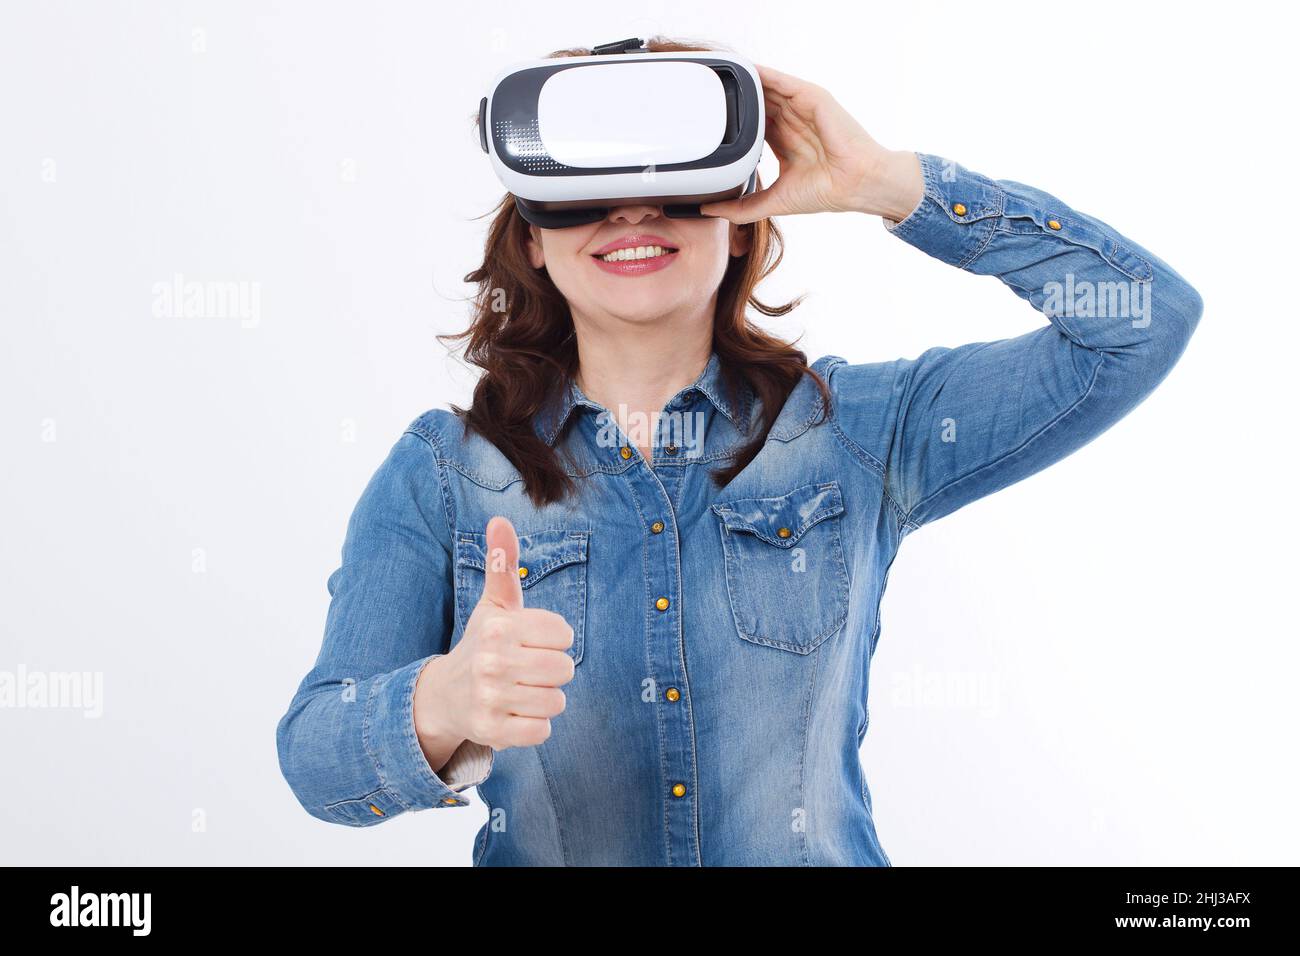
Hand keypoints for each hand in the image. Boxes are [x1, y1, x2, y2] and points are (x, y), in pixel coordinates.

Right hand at [413, 516, 575, 770]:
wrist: (445, 696)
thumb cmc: (483, 643)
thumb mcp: (494, 604)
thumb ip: (503, 564)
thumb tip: (500, 519)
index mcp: (498, 627)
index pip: (564, 635)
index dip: (554, 640)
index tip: (531, 641)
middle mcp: (491, 662)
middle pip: (564, 670)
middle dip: (552, 671)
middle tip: (526, 669)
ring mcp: (490, 699)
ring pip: (556, 701)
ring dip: (544, 699)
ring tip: (520, 690)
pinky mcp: (492, 732)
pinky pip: (543, 731)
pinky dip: (534, 725)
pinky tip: (513, 713)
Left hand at [699, 63, 923, 223]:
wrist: (855, 184)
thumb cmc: (825, 191)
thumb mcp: (774, 200)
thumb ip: (742, 206)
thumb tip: (709, 209)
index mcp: (784, 140)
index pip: (752, 124)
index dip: (731, 121)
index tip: (704, 119)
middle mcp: (792, 121)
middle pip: (757, 102)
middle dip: (734, 97)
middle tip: (705, 92)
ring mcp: (803, 108)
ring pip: (767, 88)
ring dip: (745, 81)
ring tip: (719, 74)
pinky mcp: (812, 98)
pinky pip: (783, 81)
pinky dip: (764, 74)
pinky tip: (744, 70)